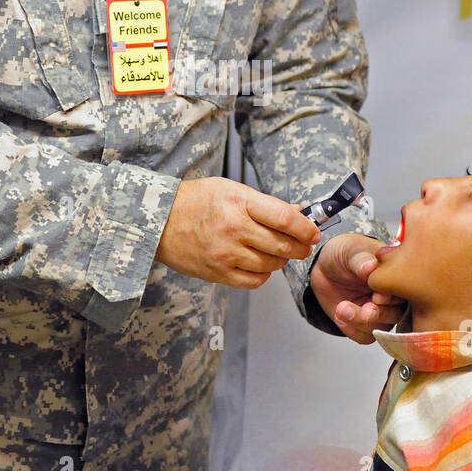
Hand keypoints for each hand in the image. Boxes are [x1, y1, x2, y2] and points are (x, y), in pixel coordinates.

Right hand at [156, 178, 320, 288]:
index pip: (284, 218)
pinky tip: (259, 264)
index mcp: (238, 203)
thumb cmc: (196, 201)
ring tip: (277, 252)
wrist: (158, 221)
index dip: (306, 228)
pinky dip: (263, 275)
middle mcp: (233, 229)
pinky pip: (254, 281)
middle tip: (303, 245)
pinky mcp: (217, 273)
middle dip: (300, 247)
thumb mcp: (230, 189)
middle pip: (282, 245)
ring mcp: (225, 254)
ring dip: (281, 261)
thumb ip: (265, 203)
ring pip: (271, 265)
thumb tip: (298, 212)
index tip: (313, 232)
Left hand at [309, 233, 406, 342]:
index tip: (377, 296)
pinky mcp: (364, 324)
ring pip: (380, 329)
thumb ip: (361, 259)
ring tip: (342, 308)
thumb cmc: (344, 253)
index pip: (405, 293)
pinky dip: (352, 330)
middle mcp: (392, 297)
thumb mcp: (351, 250)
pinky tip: (340, 316)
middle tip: (364, 309)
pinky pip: (365, 337)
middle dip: (377, 314)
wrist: (323, 267)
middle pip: (395, 315)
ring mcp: (379, 312)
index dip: (392, 298)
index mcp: (396, 276)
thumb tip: (370, 267)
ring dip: (360, 323)